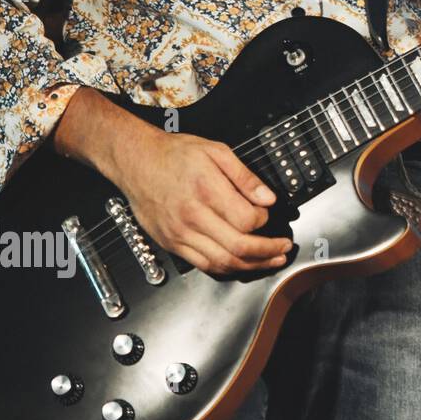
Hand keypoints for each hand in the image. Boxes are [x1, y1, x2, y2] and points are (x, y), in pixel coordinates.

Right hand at [108, 127, 291, 275]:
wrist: (136, 161)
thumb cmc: (174, 154)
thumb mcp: (216, 151)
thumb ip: (245, 176)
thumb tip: (267, 198)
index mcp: (207, 190)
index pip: (247, 220)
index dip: (265, 220)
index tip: (269, 215)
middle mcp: (192, 216)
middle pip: (238, 247)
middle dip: (268, 252)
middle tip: (284, 248)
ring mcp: (180, 233)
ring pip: (222, 262)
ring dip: (252, 266)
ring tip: (271, 261)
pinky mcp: (171, 243)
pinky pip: (203, 264)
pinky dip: (226, 268)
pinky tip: (241, 264)